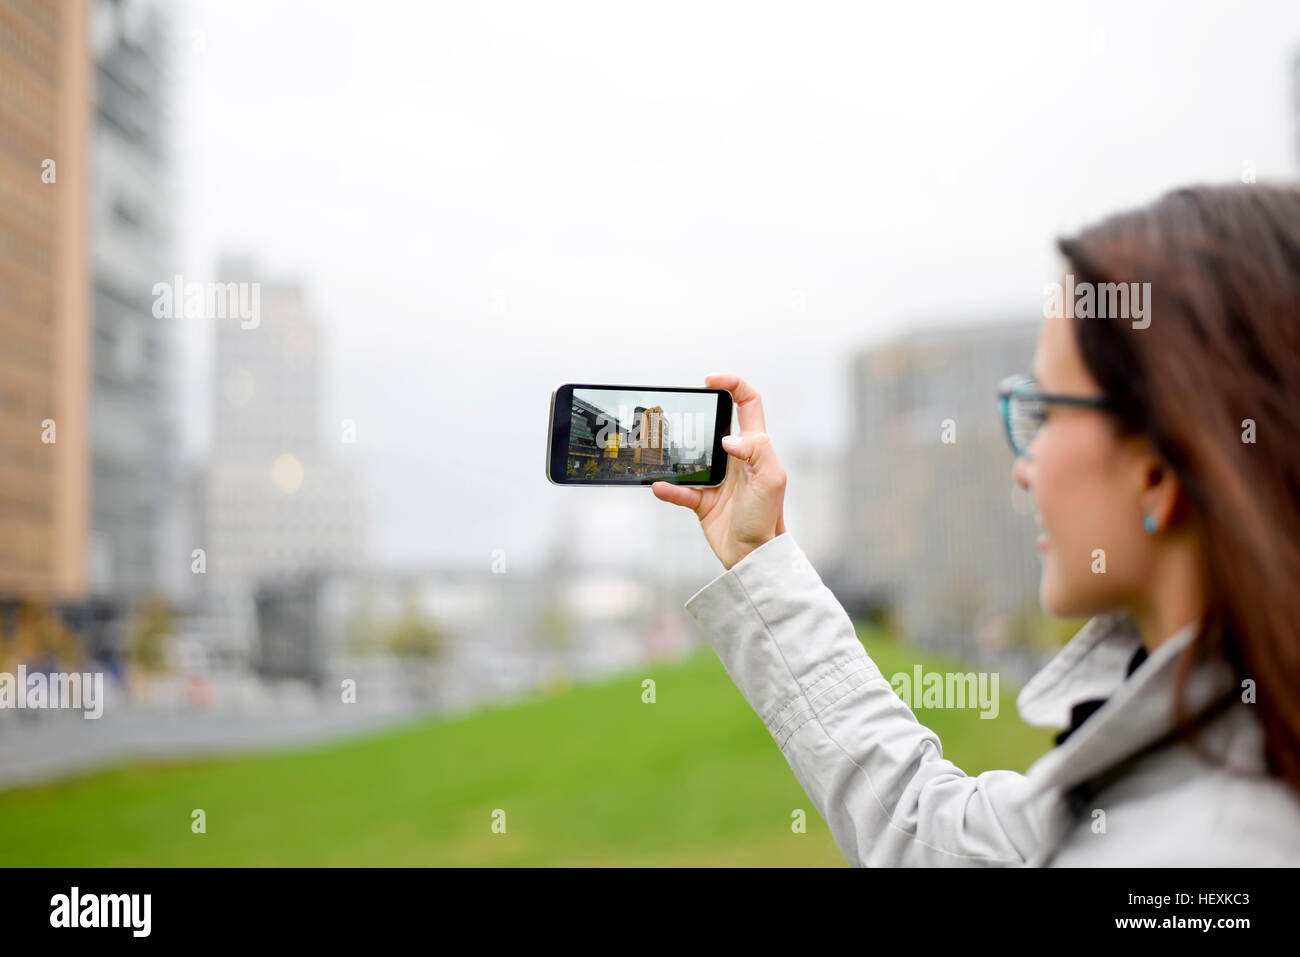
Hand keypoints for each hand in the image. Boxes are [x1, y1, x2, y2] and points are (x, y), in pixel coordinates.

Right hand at [652, 373, 787, 569]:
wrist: (754, 556)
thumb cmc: (767, 517)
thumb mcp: (772, 480)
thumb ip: (757, 451)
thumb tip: (729, 437)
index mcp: (755, 448)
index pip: (748, 404)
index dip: (733, 384)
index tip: (710, 380)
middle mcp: (735, 459)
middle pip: (714, 424)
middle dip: (696, 415)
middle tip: (677, 412)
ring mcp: (717, 479)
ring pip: (690, 456)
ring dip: (674, 453)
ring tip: (658, 446)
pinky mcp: (702, 501)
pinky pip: (679, 489)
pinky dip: (668, 488)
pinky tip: (658, 485)